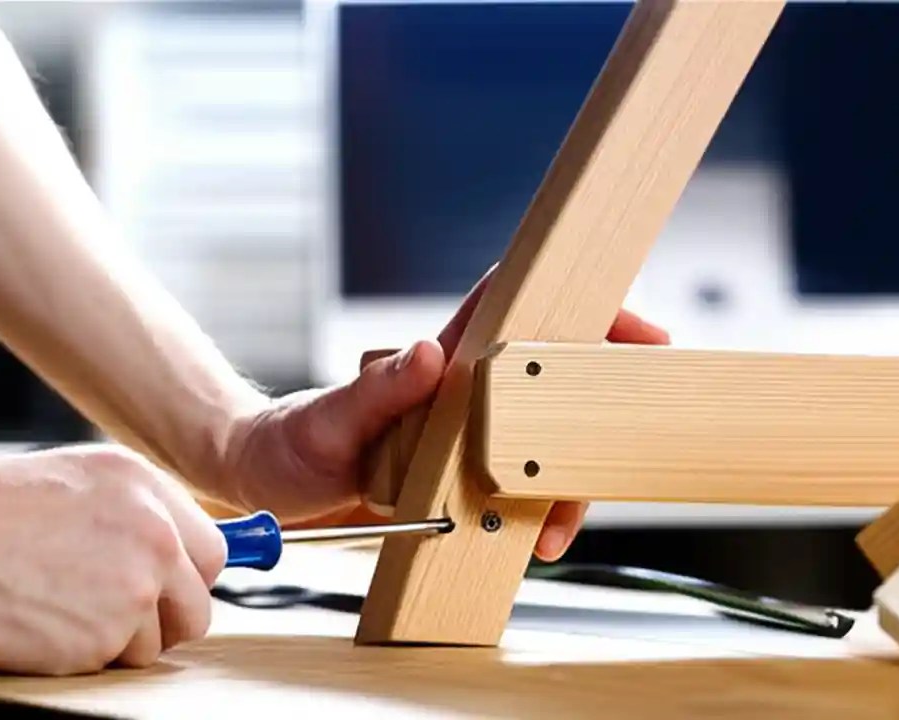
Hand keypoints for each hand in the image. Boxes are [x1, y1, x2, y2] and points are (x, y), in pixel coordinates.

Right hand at [0, 445, 225, 674]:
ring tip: (57, 611)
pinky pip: (117, 666)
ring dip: (118, 643)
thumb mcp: (74, 484)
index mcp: (148, 485)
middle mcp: (156, 531)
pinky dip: (84, 660)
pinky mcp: (106, 636)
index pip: (211, 550)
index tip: (159, 590)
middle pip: (199, 604)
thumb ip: (132, 517)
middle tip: (105, 614)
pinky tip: (40, 627)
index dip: (181, 578)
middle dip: (161, 619)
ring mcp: (135, 585)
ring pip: (160, 642)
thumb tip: (173, 559)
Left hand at [218, 268, 668, 558]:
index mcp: (439, 367)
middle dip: (599, 409)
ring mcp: (466, 441)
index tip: (631, 330)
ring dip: (565, 484)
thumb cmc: (290, 443)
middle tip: (619, 450)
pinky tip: (534, 539)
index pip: (514, 316)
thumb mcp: (326, 420)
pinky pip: (517, 492)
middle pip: (553, 386)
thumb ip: (376, 391)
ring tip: (554, 527)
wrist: (267, 490)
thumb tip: (431, 355)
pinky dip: (536, 515)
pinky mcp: (460, 484)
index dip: (578, 311)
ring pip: (544, 449)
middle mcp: (463, 397)